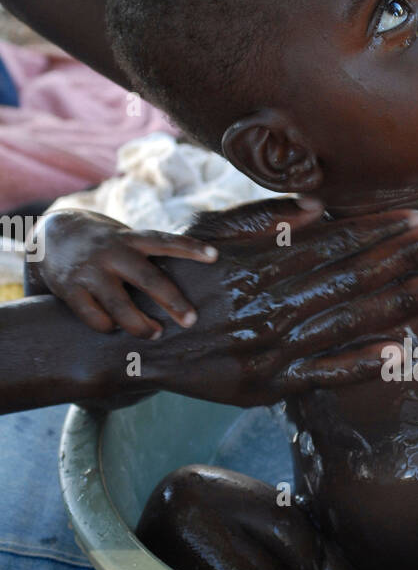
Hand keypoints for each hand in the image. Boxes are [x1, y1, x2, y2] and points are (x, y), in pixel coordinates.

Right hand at [30, 210, 218, 337]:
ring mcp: (90, 271)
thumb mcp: (126, 239)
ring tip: (156, 333)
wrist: (51, 236)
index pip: (165, 241)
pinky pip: (96, 317)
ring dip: (141, 325)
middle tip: (191, 320)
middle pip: (147, 279)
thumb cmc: (104, 244)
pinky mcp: (70, 289)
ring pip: (121, 306)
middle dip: (172, 301)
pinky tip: (116, 329)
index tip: (214, 256)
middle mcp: (112, 253)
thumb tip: (187, 288)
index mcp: (130, 239)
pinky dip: (109, 327)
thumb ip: (150, 256)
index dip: (190, 248)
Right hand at [134, 199, 417, 405]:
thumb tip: (315, 206)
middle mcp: (271, 305)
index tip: (417, 218)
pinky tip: (399, 355)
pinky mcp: (270, 385)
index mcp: (261, 267)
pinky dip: (360, 366)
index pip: (333, 243)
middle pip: (349, 277)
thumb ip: (263, 222)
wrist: (136, 342)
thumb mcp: (209, 238)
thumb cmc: (180, 281)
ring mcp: (274, 348)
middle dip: (402, 257)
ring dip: (396, 304)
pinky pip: (323, 377)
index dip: (378, 231)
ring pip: (345, 322)